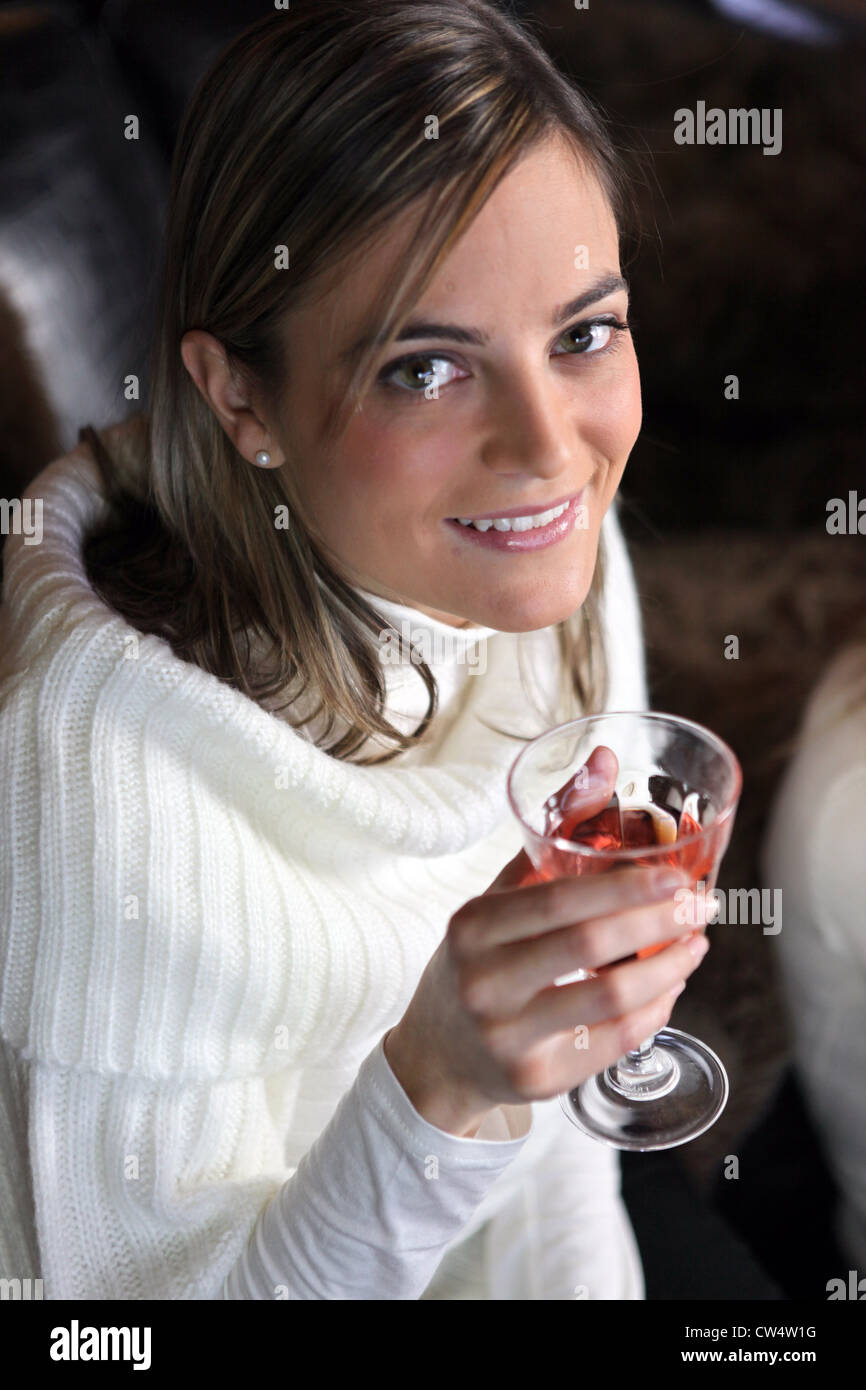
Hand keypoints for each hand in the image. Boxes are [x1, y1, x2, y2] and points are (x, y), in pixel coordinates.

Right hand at [384, 748, 710, 1135]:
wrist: (437, 1055)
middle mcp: (483, 982)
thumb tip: (606, 760)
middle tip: (701, 906)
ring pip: (610, 998)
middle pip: (589, 945)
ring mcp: (508, 1037)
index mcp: (472, 928)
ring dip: (669, 969)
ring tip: (696, 945)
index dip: (625, 887)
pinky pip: (614, 1042)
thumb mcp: (495, 900)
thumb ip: (551, 836)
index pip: (558, 900)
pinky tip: (671, 987)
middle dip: (658, 922)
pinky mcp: (537, 1080)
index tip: (676, 874)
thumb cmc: (476, 964)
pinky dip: (654, 1011)